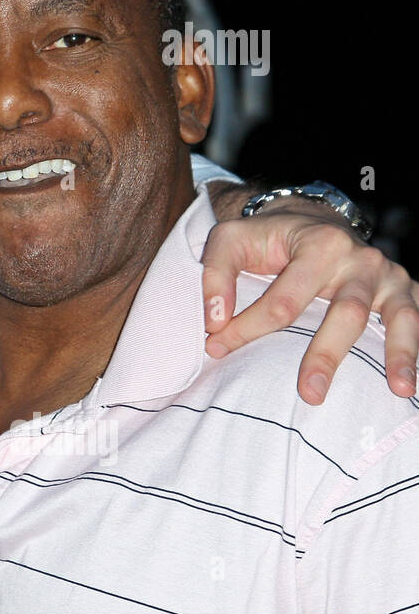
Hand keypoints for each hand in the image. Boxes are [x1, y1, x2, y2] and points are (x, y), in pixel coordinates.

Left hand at [200, 210, 418, 403]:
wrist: (312, 218)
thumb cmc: (267, 237)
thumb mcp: (229, 240)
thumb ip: (214, 275)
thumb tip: (214, 320)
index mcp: (318, 245)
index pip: (284, 300)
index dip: (249, 328)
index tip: (218, 349)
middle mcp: (359, 259)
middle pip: (348, 312)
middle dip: (327, 355)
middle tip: (310, 394)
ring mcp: (386, 275)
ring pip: (398, 317)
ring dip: (399, 354)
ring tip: (397, 389)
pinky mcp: (404, 289)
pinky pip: (416, 320)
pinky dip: (417, 349)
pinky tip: (412, 380)